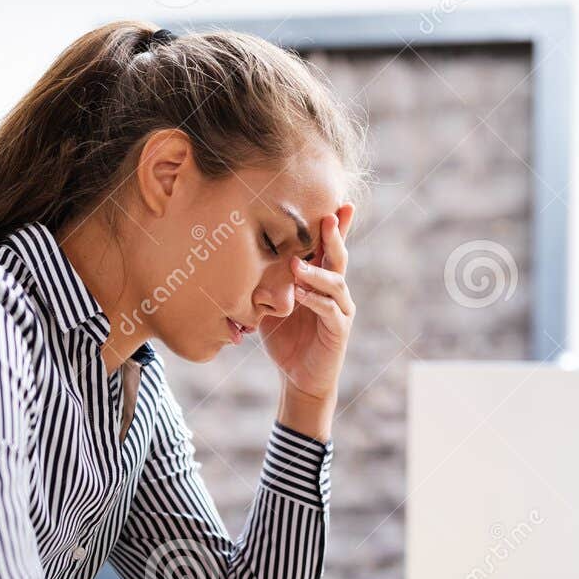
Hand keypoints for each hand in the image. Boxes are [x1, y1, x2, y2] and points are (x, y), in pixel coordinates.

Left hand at [261, 208, 354, 405]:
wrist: (299, 377)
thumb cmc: (285, 338)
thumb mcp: (270, 304)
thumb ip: (265, 282)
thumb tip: (238, 256)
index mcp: (320, 279)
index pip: (327, 248)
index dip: (334, 227)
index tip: (337, 202)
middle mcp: (335, 290)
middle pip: (338, 257)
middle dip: (334, 236)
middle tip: (328, 217)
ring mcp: (341, 309)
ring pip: (335, 283)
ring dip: (316, 272)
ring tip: (296, 265)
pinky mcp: (339, 329)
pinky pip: (330, 310)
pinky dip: (315, 301)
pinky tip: (300, 295)